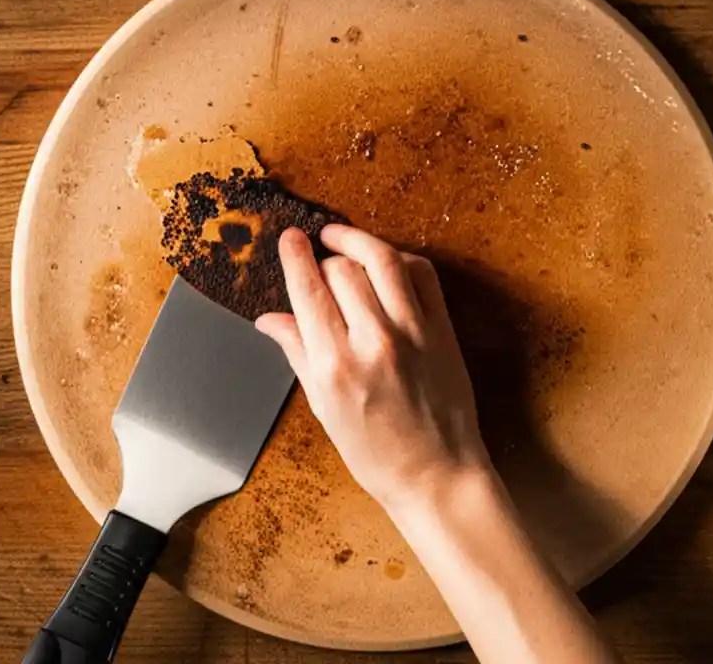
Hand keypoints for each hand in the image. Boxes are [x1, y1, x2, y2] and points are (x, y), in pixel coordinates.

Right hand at [255, 224, 488, 510]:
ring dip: (359, 242)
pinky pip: (422, 274)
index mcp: (334, 365)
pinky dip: (400, 259)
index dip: (294, 256)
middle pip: (342, 268)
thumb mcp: (323, 408)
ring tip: (343, 240)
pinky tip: (385, 264)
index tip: (289, 238)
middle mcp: (373, 341)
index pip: (308, 290)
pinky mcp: (443, 329)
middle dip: (324, 257)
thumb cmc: (375, 452)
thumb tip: (269, 318)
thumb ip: (298, 354)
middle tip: (317, 260)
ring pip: (382, 260)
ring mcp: (413, 332)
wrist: (436, 474)